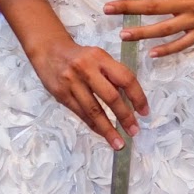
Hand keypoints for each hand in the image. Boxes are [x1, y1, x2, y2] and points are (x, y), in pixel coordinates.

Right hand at [31, 35, 148, 148]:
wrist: (49, 50)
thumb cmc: (80, 56)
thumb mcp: (98, 57)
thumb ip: (112, 75)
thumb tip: (130, 100)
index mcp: (101, 58)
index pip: (125, 78)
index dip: (137, 97)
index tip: (144, 112)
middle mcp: (86, 69)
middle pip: (110, 96)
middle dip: (124, 116)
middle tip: (134, 131)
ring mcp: (72, 82)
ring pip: (94, 110)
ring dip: (108, 129)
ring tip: (119, 142)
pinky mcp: (61, 94)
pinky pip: (81, 113)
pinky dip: (93, 125)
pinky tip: (103, 134)